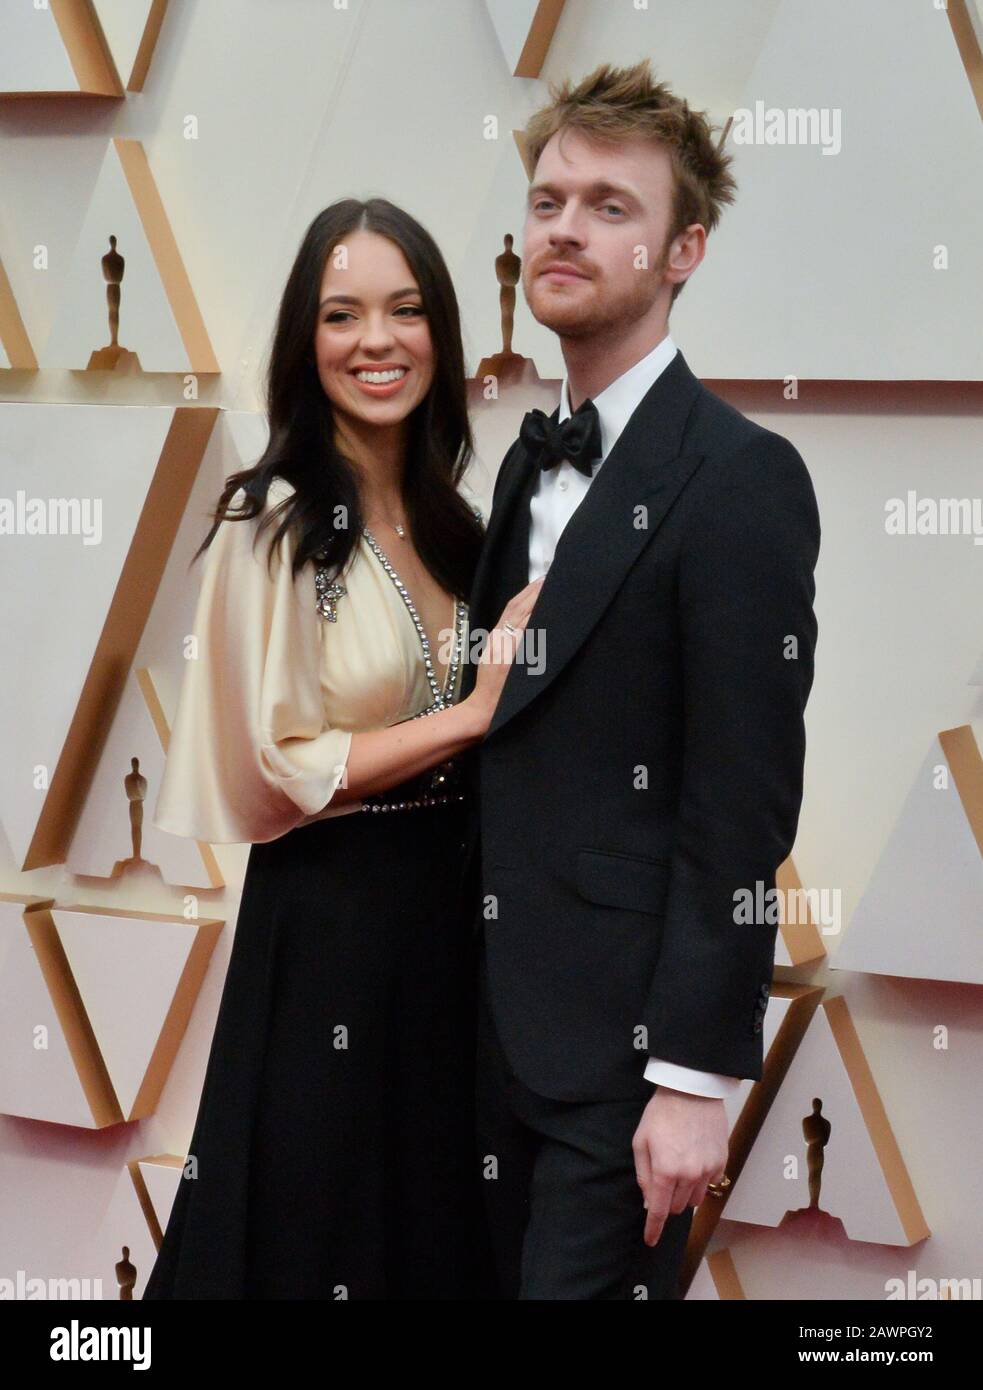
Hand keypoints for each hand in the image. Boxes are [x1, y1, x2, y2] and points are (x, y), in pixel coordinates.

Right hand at [467, 578, 544, 728]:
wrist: (483, 709)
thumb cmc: (490, 685)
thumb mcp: (492, 656)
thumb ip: (505, 639)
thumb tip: (525, 622)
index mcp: (495, 636)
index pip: (511, 607)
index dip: (527, 592)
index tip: (543, 580)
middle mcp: (500, 639)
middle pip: (518, 608)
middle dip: (536, 591)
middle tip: (554, 578)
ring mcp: (506, 650)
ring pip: (524, 619)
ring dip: (539, 604)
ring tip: (556, 590)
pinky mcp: (512, 662)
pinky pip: (527, 639)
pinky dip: (537, 626)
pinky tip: (551, 616)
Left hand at [632, 1086, 729, 1246]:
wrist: (691, 1091)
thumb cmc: (661, 1113)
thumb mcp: (641, 1141)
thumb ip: (644, 1176)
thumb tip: (649, 1203)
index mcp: (666, 1170)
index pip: (659, 1211)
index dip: (653, 1228)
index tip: (650, 1240)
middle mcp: (689, 1175)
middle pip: (677, 1207)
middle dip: (667, 1201)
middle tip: (662, 1179)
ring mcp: (708, 1169)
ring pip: (694, 1199)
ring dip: (684, 1192)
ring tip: (678, 1167)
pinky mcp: (721, 1162)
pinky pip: (710, 1184)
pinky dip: (700, 1180)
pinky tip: (694, 1160)